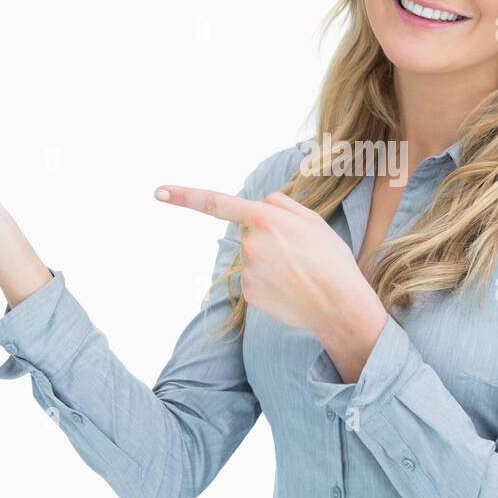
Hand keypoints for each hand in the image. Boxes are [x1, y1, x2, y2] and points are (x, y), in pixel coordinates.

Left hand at [155, 184, 387, 379]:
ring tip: (300, 273)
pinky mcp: (249, 294)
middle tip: (300, 252)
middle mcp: (250, 243)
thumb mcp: (313, 220)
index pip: (216, 202)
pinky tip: (291, 289)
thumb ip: (281, 204)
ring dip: (272, 262)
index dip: (185, 196)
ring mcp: (247, 271)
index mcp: (265, 218)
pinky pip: (255, 280)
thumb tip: (257, 206)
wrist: (339, 306)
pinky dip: (271, 283)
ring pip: (254, 258)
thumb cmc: (331, 260)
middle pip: (249, 231)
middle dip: (269, 237)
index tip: (159, 191)